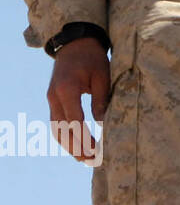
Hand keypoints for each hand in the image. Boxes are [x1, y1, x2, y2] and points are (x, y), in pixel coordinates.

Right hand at [47, 38, 109, 163]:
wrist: (75, 43)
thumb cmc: (92, 58)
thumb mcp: (102, 76)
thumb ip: (101, 99)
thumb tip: (103, 123)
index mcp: (67, 89)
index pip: (74, 120)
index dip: (83, 138)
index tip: (94, 150)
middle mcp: (54, 96)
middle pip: (61, 128)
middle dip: (75, 146)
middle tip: (90, 160)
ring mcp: (51, 98)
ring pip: (56, 128)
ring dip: (68, 144)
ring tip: (83, 158)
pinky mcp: (53, 99)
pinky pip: (57, 122)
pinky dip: (65, 135)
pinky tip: (76, 145)